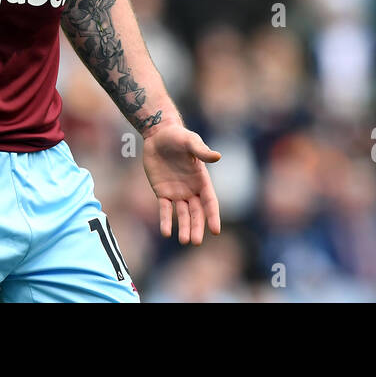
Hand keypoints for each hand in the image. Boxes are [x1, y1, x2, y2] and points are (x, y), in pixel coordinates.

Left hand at [142, 125, 220, 244]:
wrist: (158, 134)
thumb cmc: (178, 136)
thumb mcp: (190, 141)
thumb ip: (202, 151)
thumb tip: (217, 156)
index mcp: (202, 180)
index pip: (210, 202)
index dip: (213, 216)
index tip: (215, 230)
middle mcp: (191, 189)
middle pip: (197, 213)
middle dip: (197, 227)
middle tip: (195, 241)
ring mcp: (177, 192)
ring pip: (183, 214)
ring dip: (184, 227)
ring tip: (183, 240)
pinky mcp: (162, 192)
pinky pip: (165, 209)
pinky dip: (165, 220)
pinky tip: (165, 232)